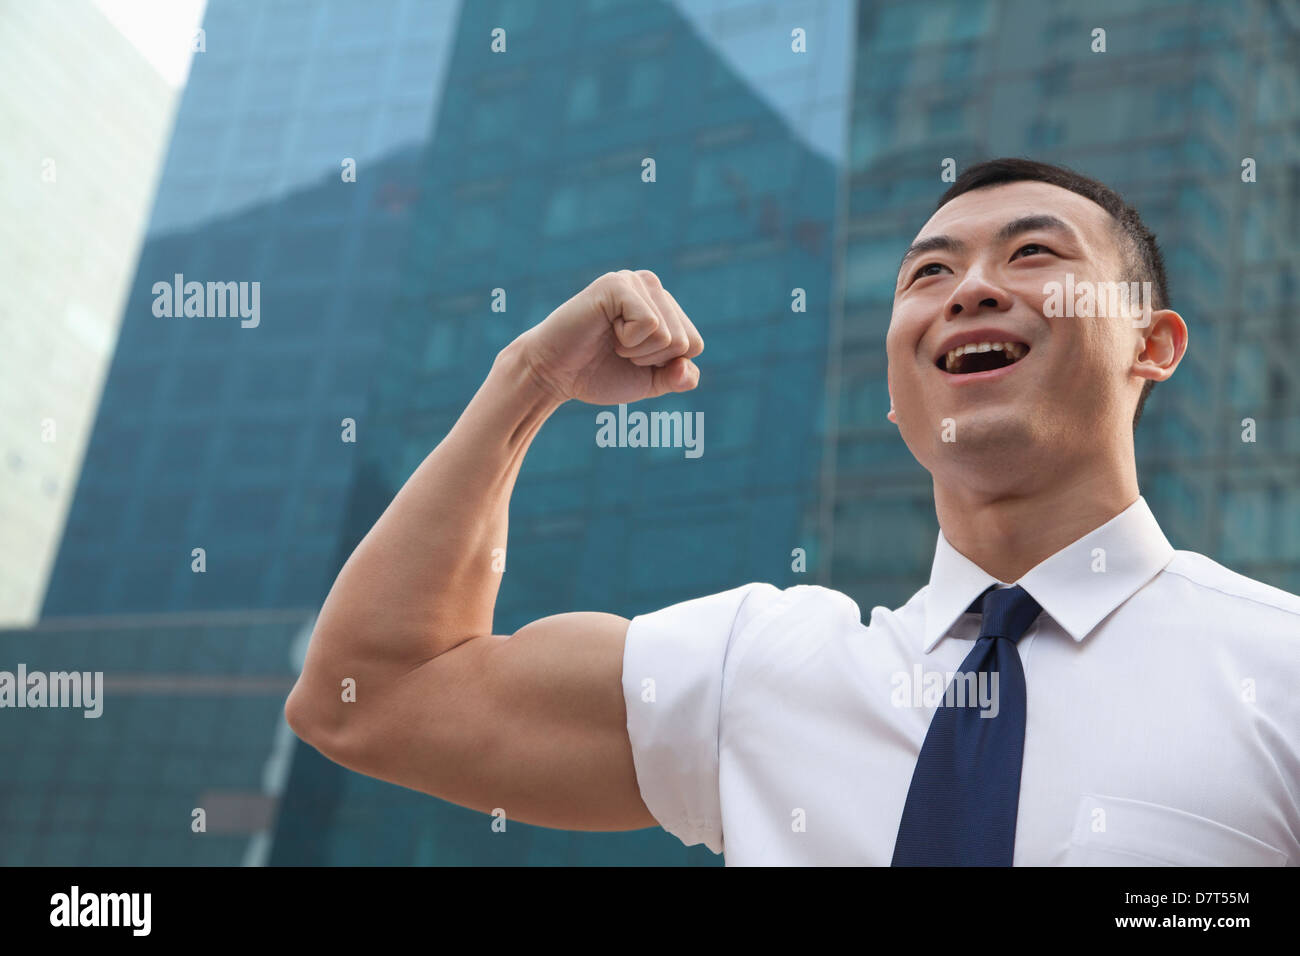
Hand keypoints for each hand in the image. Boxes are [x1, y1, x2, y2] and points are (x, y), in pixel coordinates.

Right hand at [510, 270, 703, 404]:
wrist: (554, 374)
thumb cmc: (598, 373)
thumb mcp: (649, 381)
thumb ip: (678, 377)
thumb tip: (687, 370)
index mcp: (663, 305)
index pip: (695, 345)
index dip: (664, 365)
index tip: (632, 358)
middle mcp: (652, 285)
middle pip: (685, 341)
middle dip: (651, 360)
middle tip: (618, 350)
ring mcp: (634, 281)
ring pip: (669, 336)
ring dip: (637, 352)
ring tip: (611, 339)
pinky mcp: (617, 284)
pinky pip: (650, 325)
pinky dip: (628, 341)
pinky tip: (606, 329)